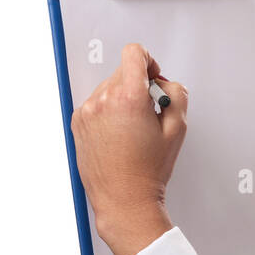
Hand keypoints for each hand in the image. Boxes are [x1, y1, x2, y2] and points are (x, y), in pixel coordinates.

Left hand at [70, 43, 187, 254]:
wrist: (123, 200)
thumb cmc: (148, 171)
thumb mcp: (177, 130)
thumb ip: (176, 95)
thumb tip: (165, 84)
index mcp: (129, 98)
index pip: (134, 53)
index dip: (149, 61)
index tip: (153, 78)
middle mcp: (103, 100)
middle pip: (123, 72)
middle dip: (138, 86)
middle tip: (148, 115)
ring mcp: (86, 112)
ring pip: (109, 88)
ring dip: (122, 99)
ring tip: (132, 130)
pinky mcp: (77, 124)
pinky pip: (96, 104)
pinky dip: (108, 112)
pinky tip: (118, 136)